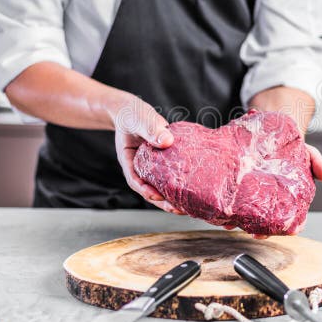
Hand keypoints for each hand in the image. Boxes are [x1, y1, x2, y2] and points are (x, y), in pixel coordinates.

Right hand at [112, 97, 184, 213]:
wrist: (131, 111)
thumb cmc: (132, 114)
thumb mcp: (139, 119)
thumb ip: (150, 128)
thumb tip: (167, 141)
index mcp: (129, 160)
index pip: (135, 180)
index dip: (146, 191)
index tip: (158, 196)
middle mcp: (140, 167)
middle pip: (149, 189)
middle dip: (163, 202)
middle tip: (179, 210)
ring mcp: (151, 167)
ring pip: (160, 186)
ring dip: (172, 198)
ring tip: (188, 207)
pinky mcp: (162, 162)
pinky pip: (169, 176)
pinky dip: (178, 184)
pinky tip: (191, 189)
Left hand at [225, 143, 321, 238]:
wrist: (270, 132)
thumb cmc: (289, 147)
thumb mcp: (306, 151)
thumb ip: (317, 162)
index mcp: (287, 197)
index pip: (290, 219)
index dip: (287, 227)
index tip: (286, 231)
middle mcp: (269, 200)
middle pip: (265, 221)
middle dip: (260, 229)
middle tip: (254, 232)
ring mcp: (253, 194)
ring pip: (246, 214)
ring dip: (238, 221)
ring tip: (232, 223)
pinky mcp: (237, 186)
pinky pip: (230, 200)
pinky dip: (224, 206)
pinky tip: (219, 210)